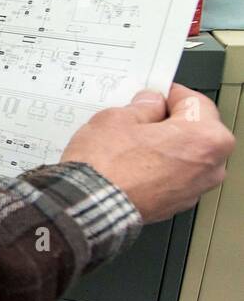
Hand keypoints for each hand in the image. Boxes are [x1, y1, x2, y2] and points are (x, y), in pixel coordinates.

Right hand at [61, 85, 234, 222]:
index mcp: (206, 137)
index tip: (154, 95)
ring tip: (133, 145)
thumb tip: (150, 104)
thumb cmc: (105, 166)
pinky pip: (174, 177)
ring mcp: (195, 188)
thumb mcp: (118, 118)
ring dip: (166, 147)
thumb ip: (142, 107)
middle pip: (195, 130)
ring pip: (186, 156)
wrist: (89, 205)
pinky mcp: (178, 204)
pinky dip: (159, 169)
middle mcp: (210, 165)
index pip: (194, 101)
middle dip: (170, 122)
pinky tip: (133, 165)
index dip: (169, 94)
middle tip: (141, 119)